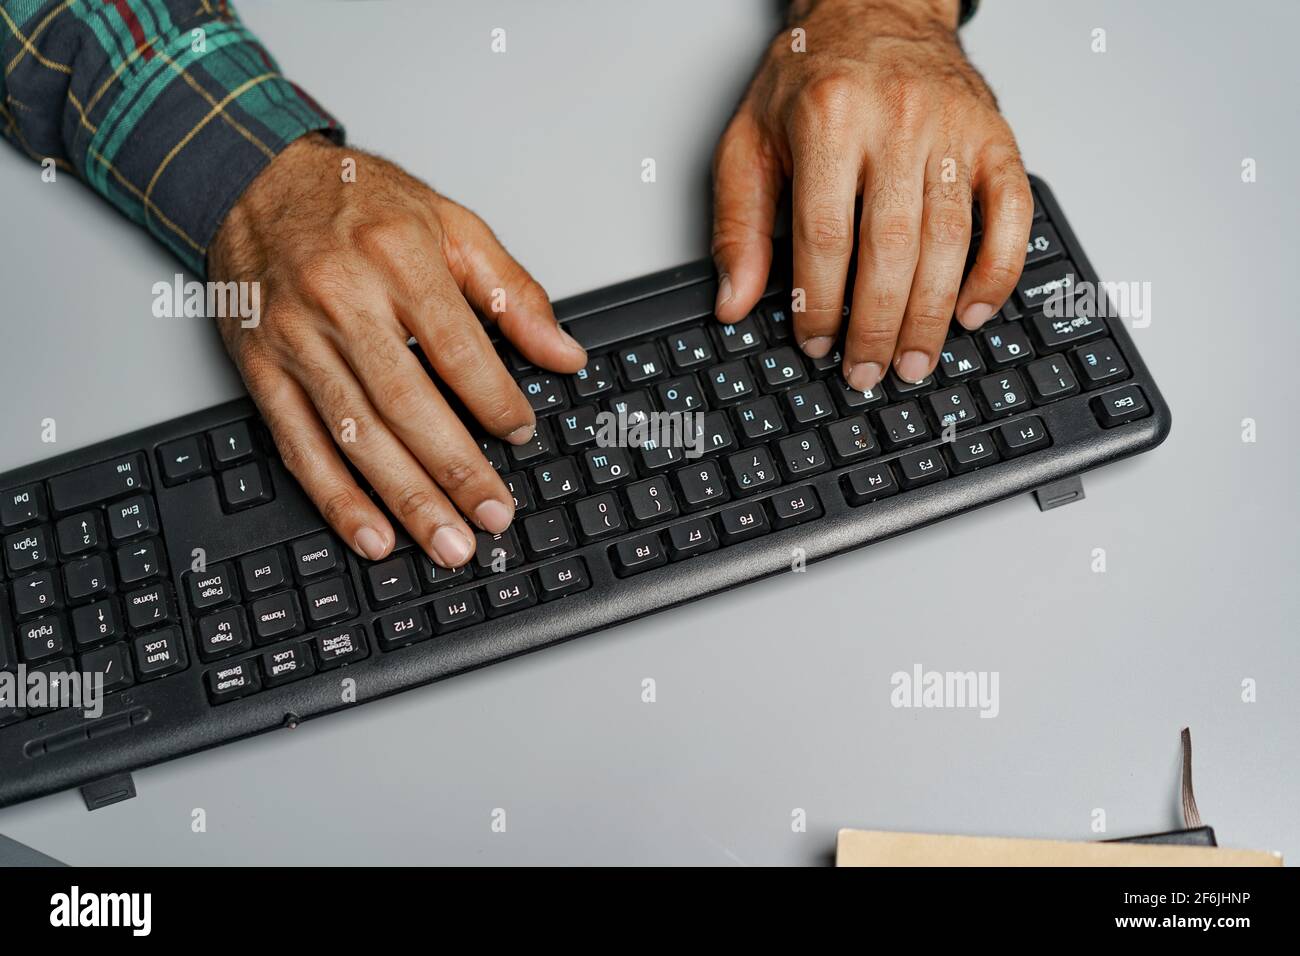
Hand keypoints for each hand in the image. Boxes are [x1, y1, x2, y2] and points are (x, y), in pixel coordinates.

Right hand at [210, 134, 586, 566]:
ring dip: (405, 499)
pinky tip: (373, 535)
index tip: (522, 434)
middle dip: (455, 471)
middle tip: (494, 517)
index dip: (494, 400)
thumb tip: (563, 354)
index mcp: (395, 258)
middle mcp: (340, 301)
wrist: (252, 182)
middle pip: (406, 403)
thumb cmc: (356, 204)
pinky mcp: (260, 370)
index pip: (455, 348)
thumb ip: (511, 292)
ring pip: (355, 435)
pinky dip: (336, 498)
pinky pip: (299, 446)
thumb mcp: (449, 224)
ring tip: (448, 542)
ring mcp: (295, 340)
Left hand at [711, 0, 1031, 390]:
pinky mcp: (995, 136)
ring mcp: (953, 129)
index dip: (820, 302)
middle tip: (868, 373)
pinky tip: (972, 311)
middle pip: (891, 249)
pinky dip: (998, 270)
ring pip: (950, 241)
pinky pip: (1012, 212)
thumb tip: (735, 302)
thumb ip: (738, 224)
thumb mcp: (749, 141)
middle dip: (878, 326)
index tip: (814, 342)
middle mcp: (896, 120)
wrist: (877, 7)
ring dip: (931, 316)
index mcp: (828, 119)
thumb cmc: (810, 78)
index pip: (825, 236)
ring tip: (912, 362)